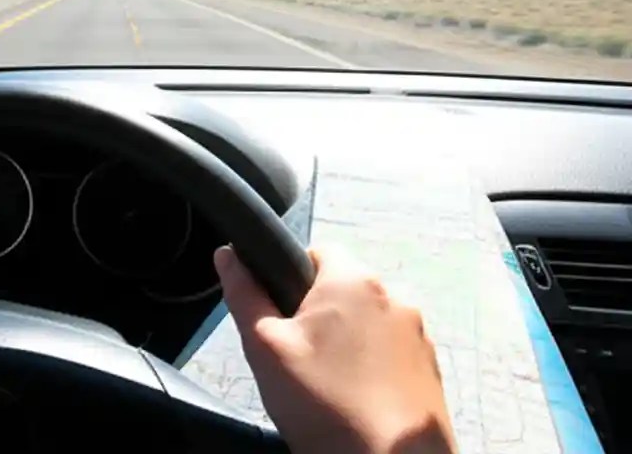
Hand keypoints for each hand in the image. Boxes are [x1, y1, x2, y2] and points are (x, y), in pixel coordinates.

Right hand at [215, 246, 455, 453]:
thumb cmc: (324, 405)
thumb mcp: (264, 347)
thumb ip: (243, 294)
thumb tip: (227, 256)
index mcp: (353, 280)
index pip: (314, 251)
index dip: (287, 280)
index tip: (280, 319)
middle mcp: (395, 295)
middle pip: (341, 289)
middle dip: (317, 315)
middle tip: (297, 357)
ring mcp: (418, 332)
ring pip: (365, 321)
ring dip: (346, 340)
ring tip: (327, 384)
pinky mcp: (430, 365)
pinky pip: (389, 350)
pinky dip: (371, 364)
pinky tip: (355, 396)